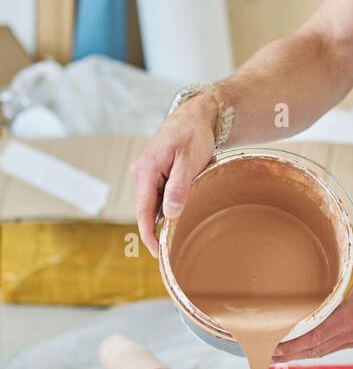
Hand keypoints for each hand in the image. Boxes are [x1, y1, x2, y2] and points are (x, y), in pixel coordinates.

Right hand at [131, 98, 217, 256]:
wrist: (195, 114)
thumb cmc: (192, 133)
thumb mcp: (189, 159)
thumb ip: (179, 186)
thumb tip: (170, 214)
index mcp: (146, 170)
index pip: (143, 211)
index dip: (148, 234)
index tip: (156, 253)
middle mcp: (142, 173)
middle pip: (149, 209)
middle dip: (162, 224)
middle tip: (178, 240)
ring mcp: (148, 173)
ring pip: (158, 201)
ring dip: (172, 207)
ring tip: (189, 202)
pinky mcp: (156, 173)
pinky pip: (163, 193)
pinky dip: (176, 197)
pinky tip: (189, 191)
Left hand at [270, 252, 352, 360]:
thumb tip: (343, 234)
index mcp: (351, 321)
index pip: (314, 338)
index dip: (292, 345)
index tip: (272, 347)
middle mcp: (351, 336)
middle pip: (313, 350)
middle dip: (289, 354)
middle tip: (267, 352)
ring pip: (322, 351)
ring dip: (301, 353)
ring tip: (281, 351)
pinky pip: (333, 348)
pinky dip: (316, 347)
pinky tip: (310, 343)